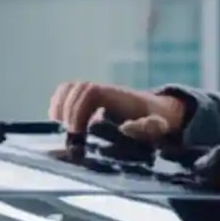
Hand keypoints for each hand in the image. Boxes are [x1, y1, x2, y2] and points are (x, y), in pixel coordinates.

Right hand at [48, 82, 185, 140]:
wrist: (161, 110)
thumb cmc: (159, 119)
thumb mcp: (159, 125)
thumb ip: (147, 126)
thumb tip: (125, 128)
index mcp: (118, 94)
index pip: (90, 91)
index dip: (79, 108)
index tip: (77, 131)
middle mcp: (104, 89)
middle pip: (76, 88)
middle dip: (67, 110)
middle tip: (70, 132)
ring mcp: (96, 92)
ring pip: (69, 88)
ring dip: (60, 106)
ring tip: (60, 126)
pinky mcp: (90, 99)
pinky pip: (68, 94)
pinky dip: (59, 105)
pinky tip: (59, 122)